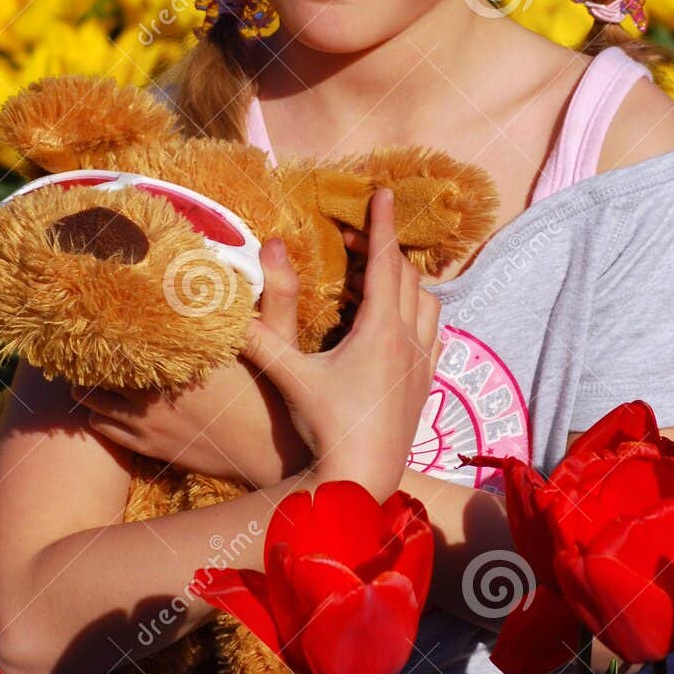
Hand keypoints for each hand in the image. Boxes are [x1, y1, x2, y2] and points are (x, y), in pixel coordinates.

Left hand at [68, 239, 311, 486]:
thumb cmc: (280, 393)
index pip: (132, 324)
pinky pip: (101, 426)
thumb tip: (276, 242)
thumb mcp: (284, 338)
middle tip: (81, 324)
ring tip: (83, 361)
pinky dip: (95, 410)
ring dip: (87, 377)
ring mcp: (148, 419)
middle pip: (102, 357)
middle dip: (91, 340)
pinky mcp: (147, 446)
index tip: (99, 294)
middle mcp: (159, 385)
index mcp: (186, 353)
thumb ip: (279, 288)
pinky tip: (98, 399)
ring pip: (92, 394)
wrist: (275, 460)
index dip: (111, 308)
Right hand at [239, 187, 443, 501]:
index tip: (387, 192)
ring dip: (407, 281)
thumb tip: (238, 295)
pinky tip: (401, 321)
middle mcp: (409, 341)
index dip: (384, 224)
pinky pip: (435, 332)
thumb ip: (261, 329)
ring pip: (428, 303)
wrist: (361, 481)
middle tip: (354, 240)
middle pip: (407, 277)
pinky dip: (421, 312)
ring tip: (376, 278)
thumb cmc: (324, 428)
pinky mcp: (427, 385)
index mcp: (380, 331)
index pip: (386, 262)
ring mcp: (423, 364)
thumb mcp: (287, 375)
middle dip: (384, 250)